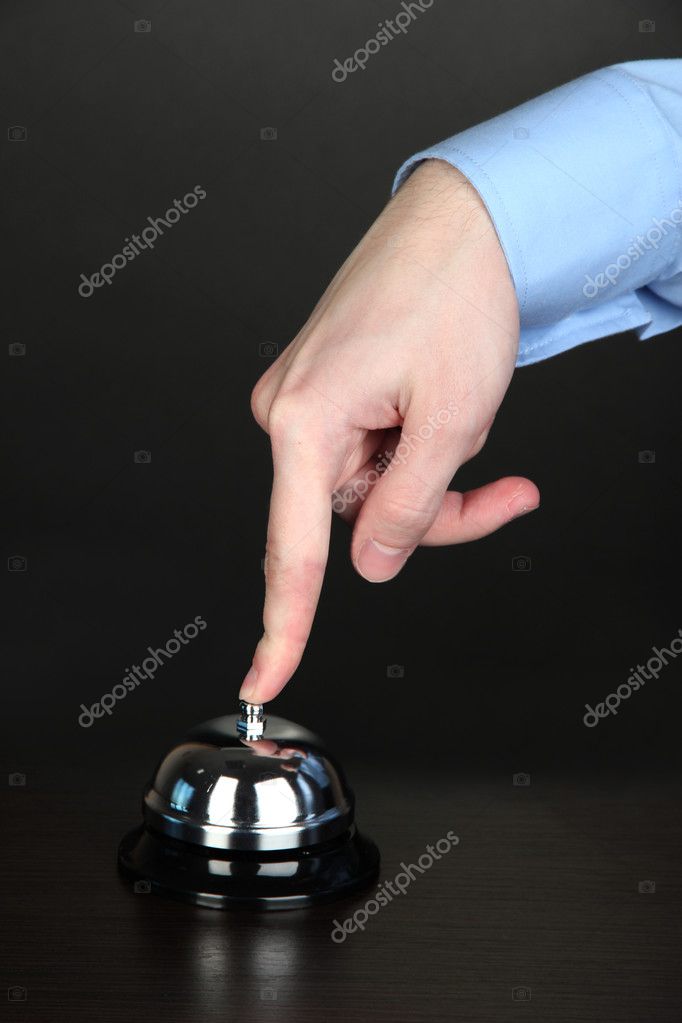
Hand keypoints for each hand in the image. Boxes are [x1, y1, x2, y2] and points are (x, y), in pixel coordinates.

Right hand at [242, 159, 538, 702]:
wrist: (463, 220)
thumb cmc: (455, 295)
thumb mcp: (451, 421)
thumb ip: (408, 509)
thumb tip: (370, 565)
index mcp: (303, 418)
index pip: (293, 550)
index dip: (284, 626)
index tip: (263, 680)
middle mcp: (287, 410)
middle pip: (353, 516)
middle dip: (430, 511)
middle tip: (503, 489)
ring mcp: (306, 399)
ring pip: (370, 486)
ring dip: (432, 470)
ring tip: (471, 412)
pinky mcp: (328, 390)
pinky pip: (372, 451)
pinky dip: (418, 447)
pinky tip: (446, 404)